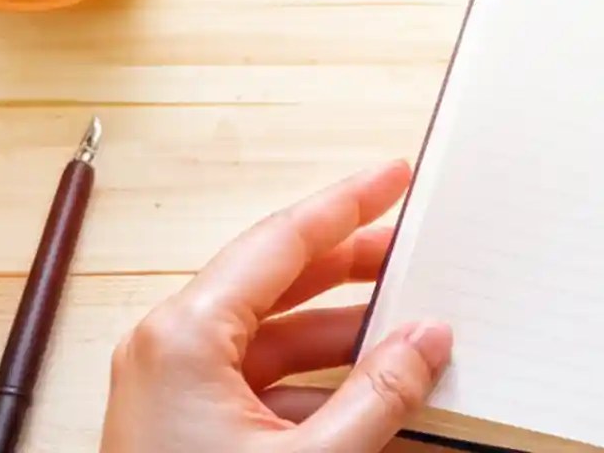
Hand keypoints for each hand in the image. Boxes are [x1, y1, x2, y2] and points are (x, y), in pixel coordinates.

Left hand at [101, 162, 453, 452]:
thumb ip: (381, 392)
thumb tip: (427, 339)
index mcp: (187, 336)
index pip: (282, 240)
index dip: (348, 203)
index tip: (392, 176)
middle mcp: (176, 349)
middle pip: (283, 282)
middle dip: (356, 267)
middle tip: (414, 248)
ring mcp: (182, 389)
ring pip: (283, 337)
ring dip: (351, 337)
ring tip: (416, 335)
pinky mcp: (196, 426)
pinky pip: (273, 386)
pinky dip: (328, 387)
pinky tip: (382, 397)